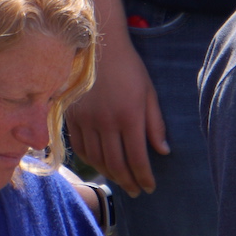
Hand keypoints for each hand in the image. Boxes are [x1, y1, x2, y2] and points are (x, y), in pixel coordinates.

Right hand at [66, 24, 168, 195]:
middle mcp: (106, 122)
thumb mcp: (149, 92)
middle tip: (136, 190)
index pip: (138, 158)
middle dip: (129, 182)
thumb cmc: (128, 67)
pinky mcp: (72, 116)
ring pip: (97, 160)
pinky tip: (101, 164)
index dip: (145, 177)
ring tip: (121, 180)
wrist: (97, 46)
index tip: (150, 187)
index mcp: (129, 116)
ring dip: (110, 175)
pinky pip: (81, 148)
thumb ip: (155, 123)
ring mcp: (86, 120)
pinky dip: (91, 162)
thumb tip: (163, 151)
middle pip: (116, 164)